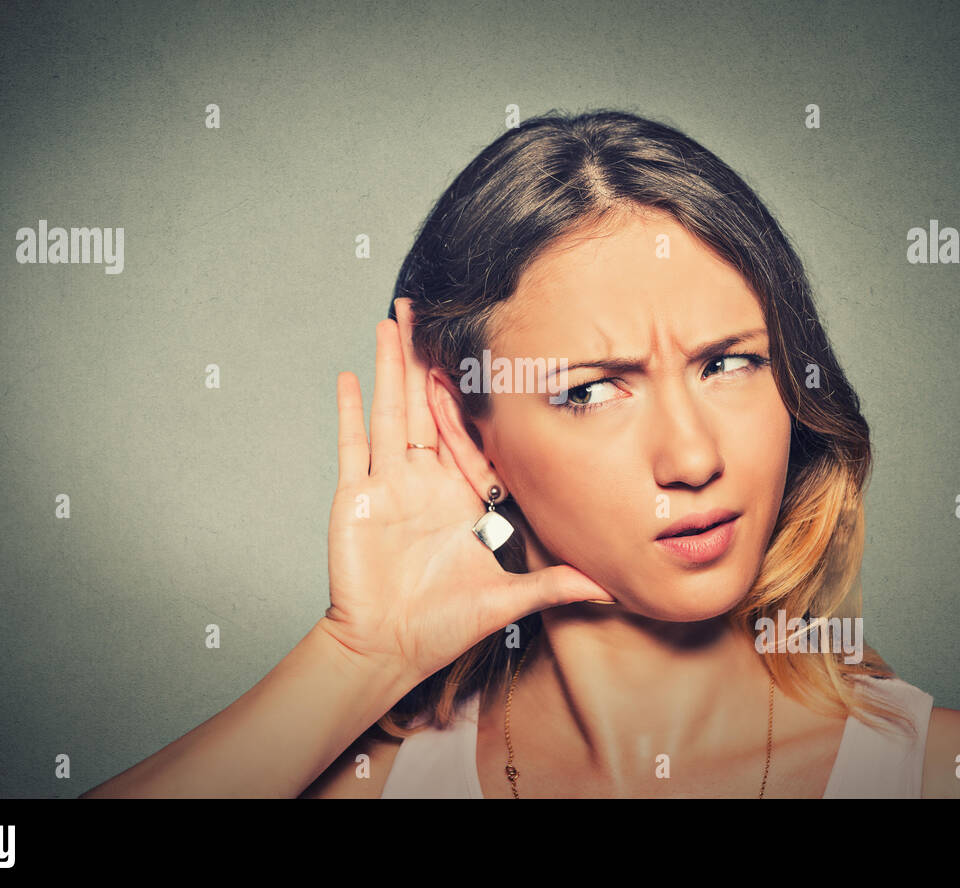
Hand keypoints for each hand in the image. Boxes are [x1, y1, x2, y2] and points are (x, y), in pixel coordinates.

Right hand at [321, 298, 614, 685]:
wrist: (387, 649)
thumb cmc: (442, 626)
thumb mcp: (507, 599)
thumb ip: (554, 586)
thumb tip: (609, 588)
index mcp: (458, 495)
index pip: (465, 432)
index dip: (467, 392)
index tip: (476, 351)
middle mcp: (422, 483)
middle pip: (424, 406)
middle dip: (424, 357)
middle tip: (425, 309)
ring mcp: (388, 487)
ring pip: (391, 412)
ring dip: (390, 367)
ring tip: (391, 321)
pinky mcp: (356, 499)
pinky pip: (353, 446)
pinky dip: (350, 412)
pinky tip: (350, 376)